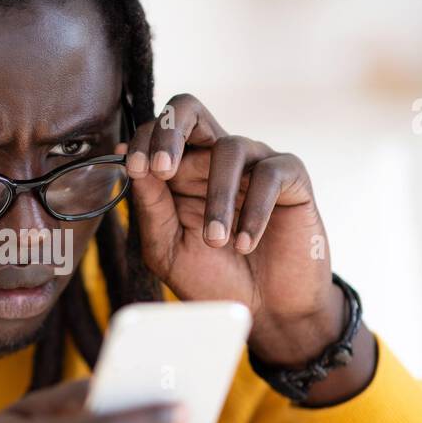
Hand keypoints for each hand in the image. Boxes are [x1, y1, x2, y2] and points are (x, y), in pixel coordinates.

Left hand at [122, 93, 350, 367]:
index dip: (144, 141)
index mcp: (180, 172)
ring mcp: (254, 165)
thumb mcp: (168, 248)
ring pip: (229, 148)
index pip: (157, 132)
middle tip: (162, 169)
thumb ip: (151, 207)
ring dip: (217, 198)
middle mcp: (215, 160)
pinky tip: (244, 243)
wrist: (266, 312)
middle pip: (189, 109)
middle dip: (171, 131)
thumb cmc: (214, 278)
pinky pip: (269, 174)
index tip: (136, 169)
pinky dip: (254, 211)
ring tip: (215, 240)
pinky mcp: (291, 178)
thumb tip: (130, 162)